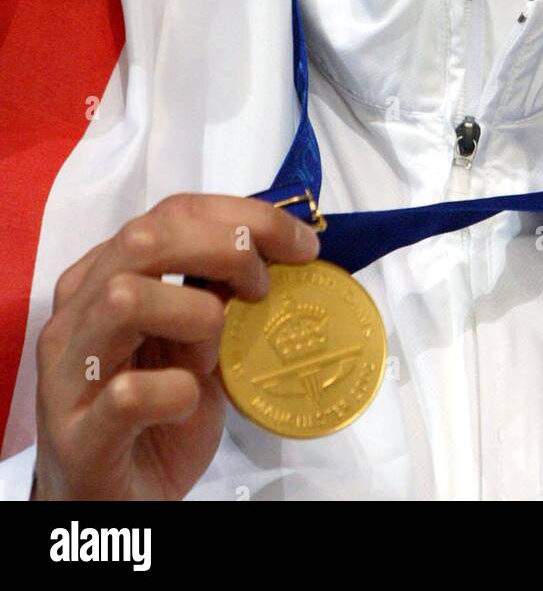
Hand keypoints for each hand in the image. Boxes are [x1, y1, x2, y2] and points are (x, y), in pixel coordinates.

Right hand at [30, 194, 318, 500]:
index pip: (170, 213)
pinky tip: (188, 399)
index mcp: (103, 277)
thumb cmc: (155, 414)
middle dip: (224, 248)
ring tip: (216, 348)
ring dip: (193, 313)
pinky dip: (173, 390)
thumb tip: (281, 251)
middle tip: (265, 286)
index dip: (243, 217)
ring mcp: (70, 374)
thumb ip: (218, 294)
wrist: (112, 501)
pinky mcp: (79, 437)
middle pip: (145, 240)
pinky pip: (128, 394)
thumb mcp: (195, 343)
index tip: (299, 243)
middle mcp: (77, 313)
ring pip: (124, 299)